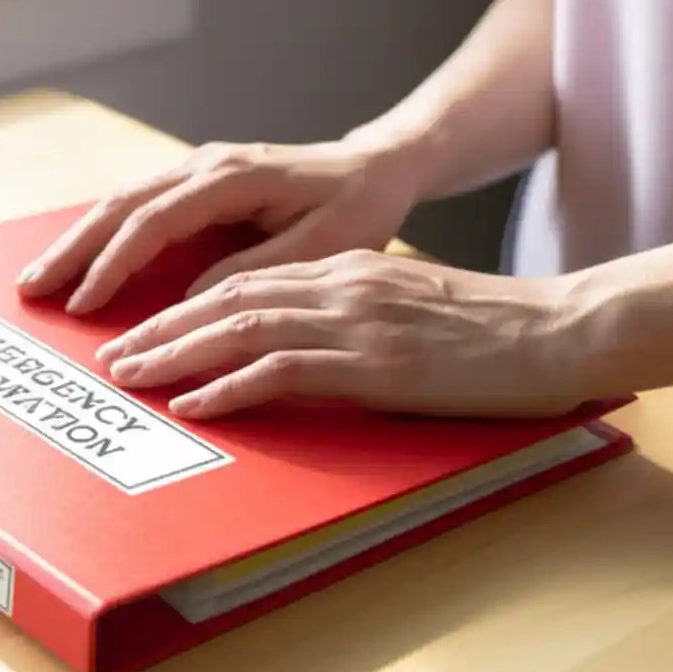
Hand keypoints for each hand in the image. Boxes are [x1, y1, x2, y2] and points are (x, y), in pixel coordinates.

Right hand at [16, 139, 413, 313]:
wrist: (374, 168)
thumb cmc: (357, 208)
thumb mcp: (322, 247)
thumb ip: (257, 270)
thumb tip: (192, 299)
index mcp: (233, 177)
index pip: (155, 221)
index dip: (115, 264)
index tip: (84, 303)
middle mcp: (206, 165)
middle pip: (120, 205)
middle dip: (73, 249)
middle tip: (31, 290)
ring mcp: (198, 170)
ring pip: (121, 202)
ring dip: (78, 241)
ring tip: (39, 279)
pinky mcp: (198, 184)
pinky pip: (138, 207)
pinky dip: (103, 235)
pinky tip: (79, 261)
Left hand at [95, 249, 588, 418]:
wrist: (559, 331)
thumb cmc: (489, 326)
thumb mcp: (408, 304)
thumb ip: (351, 312)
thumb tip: (300, 342)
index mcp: (348, 269)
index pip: (247, 280)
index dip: (186, 304)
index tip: (145, 328)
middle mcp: (342, 284)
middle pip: (227, 298)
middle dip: (161, 328)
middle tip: (113, 354)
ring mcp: (357, 321)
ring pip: (241, 327)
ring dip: (176, 354)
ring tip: (130, 375)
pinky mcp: (376, 364)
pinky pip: (283, 370)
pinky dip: (230, 386)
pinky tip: (195, 402)